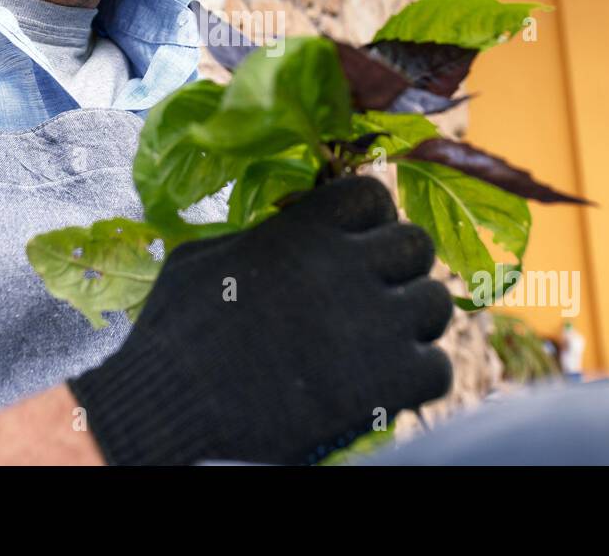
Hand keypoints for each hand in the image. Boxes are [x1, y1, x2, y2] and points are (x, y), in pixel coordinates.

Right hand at [67, 175, 453, 464]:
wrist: (171, 411)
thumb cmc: (172, 335)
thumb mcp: (203, 260)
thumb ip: (257, 239)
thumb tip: (284, 232)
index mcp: (304, 229)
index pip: (372, 196)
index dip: (367, 221)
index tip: (352, 245)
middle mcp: (349, 265)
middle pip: (416, 245)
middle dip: (397, 267)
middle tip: (370, 295)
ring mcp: (375, 323)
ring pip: (436, 302)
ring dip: (412, 320)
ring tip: (380, 341)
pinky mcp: (389, 382)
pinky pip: (437, 367)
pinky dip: (415, 377)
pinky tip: (383, 386)